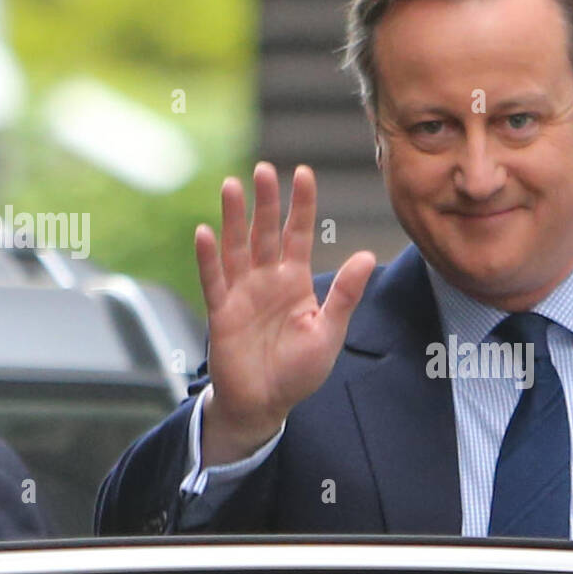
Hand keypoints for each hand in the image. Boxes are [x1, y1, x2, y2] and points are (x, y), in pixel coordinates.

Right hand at [194, 162, 374, 464]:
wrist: (265, 404)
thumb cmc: (298, 371)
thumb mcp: (328, 332)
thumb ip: (344, 294)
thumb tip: (367, 256)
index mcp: (295, 281)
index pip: (299, 234)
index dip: (301, 205)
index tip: (304, 173)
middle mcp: (267, 280)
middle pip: (265, 232)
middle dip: (266, 202)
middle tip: (264, 169)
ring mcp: (242, 293)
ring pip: (236, 248)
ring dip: (233, 218)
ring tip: (232, 185)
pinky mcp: (221, 312)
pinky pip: (214, 281)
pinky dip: (209, 258)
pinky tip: (205, 233)